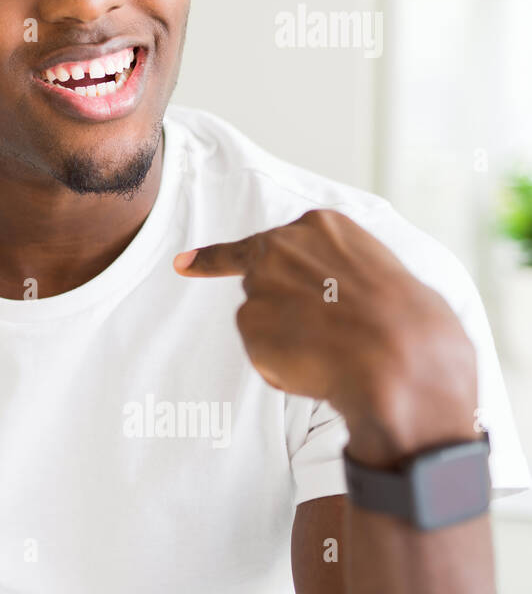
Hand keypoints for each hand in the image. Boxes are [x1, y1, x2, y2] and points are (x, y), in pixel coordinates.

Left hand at [173, 209, 478, 465]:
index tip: (182, 264)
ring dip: (290, 340)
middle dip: (272, 305)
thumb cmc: (411, 324)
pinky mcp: (248, 321)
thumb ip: (338, 274)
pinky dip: (284, 365)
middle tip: (312, 332)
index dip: (217, 258)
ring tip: (339, 351)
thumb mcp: (381, 275)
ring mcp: (261, 281)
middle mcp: (280, 245)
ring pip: (264, 320)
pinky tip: (319, 367)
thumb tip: (321, 304)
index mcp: (320, 225)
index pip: (263, 240)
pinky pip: (263, 350)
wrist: (401, 360)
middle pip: (260, 281)